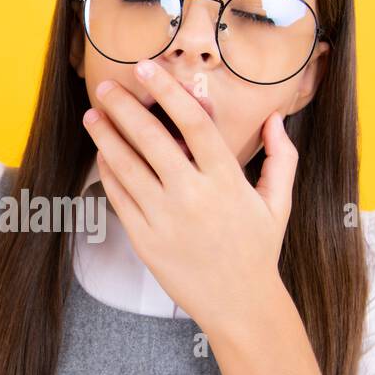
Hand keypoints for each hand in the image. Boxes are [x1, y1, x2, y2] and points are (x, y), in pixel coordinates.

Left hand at [81, 61, 298, 337]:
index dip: (166, 92)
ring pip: (127, 167)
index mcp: (226, 180)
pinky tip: (103, 155)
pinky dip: (108, 173)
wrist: (239, 305)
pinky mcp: (145, 240)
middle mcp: (193, 196)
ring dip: (106, 136)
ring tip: (93, 114)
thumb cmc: (258, 250)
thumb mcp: (278, 203)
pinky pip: (120, 198)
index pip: (192, 123)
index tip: (145, 69)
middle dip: (124, 108)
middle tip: (107, 87)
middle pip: (152, 139)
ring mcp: (165, 219)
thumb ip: (281, 157)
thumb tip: (275, 120)